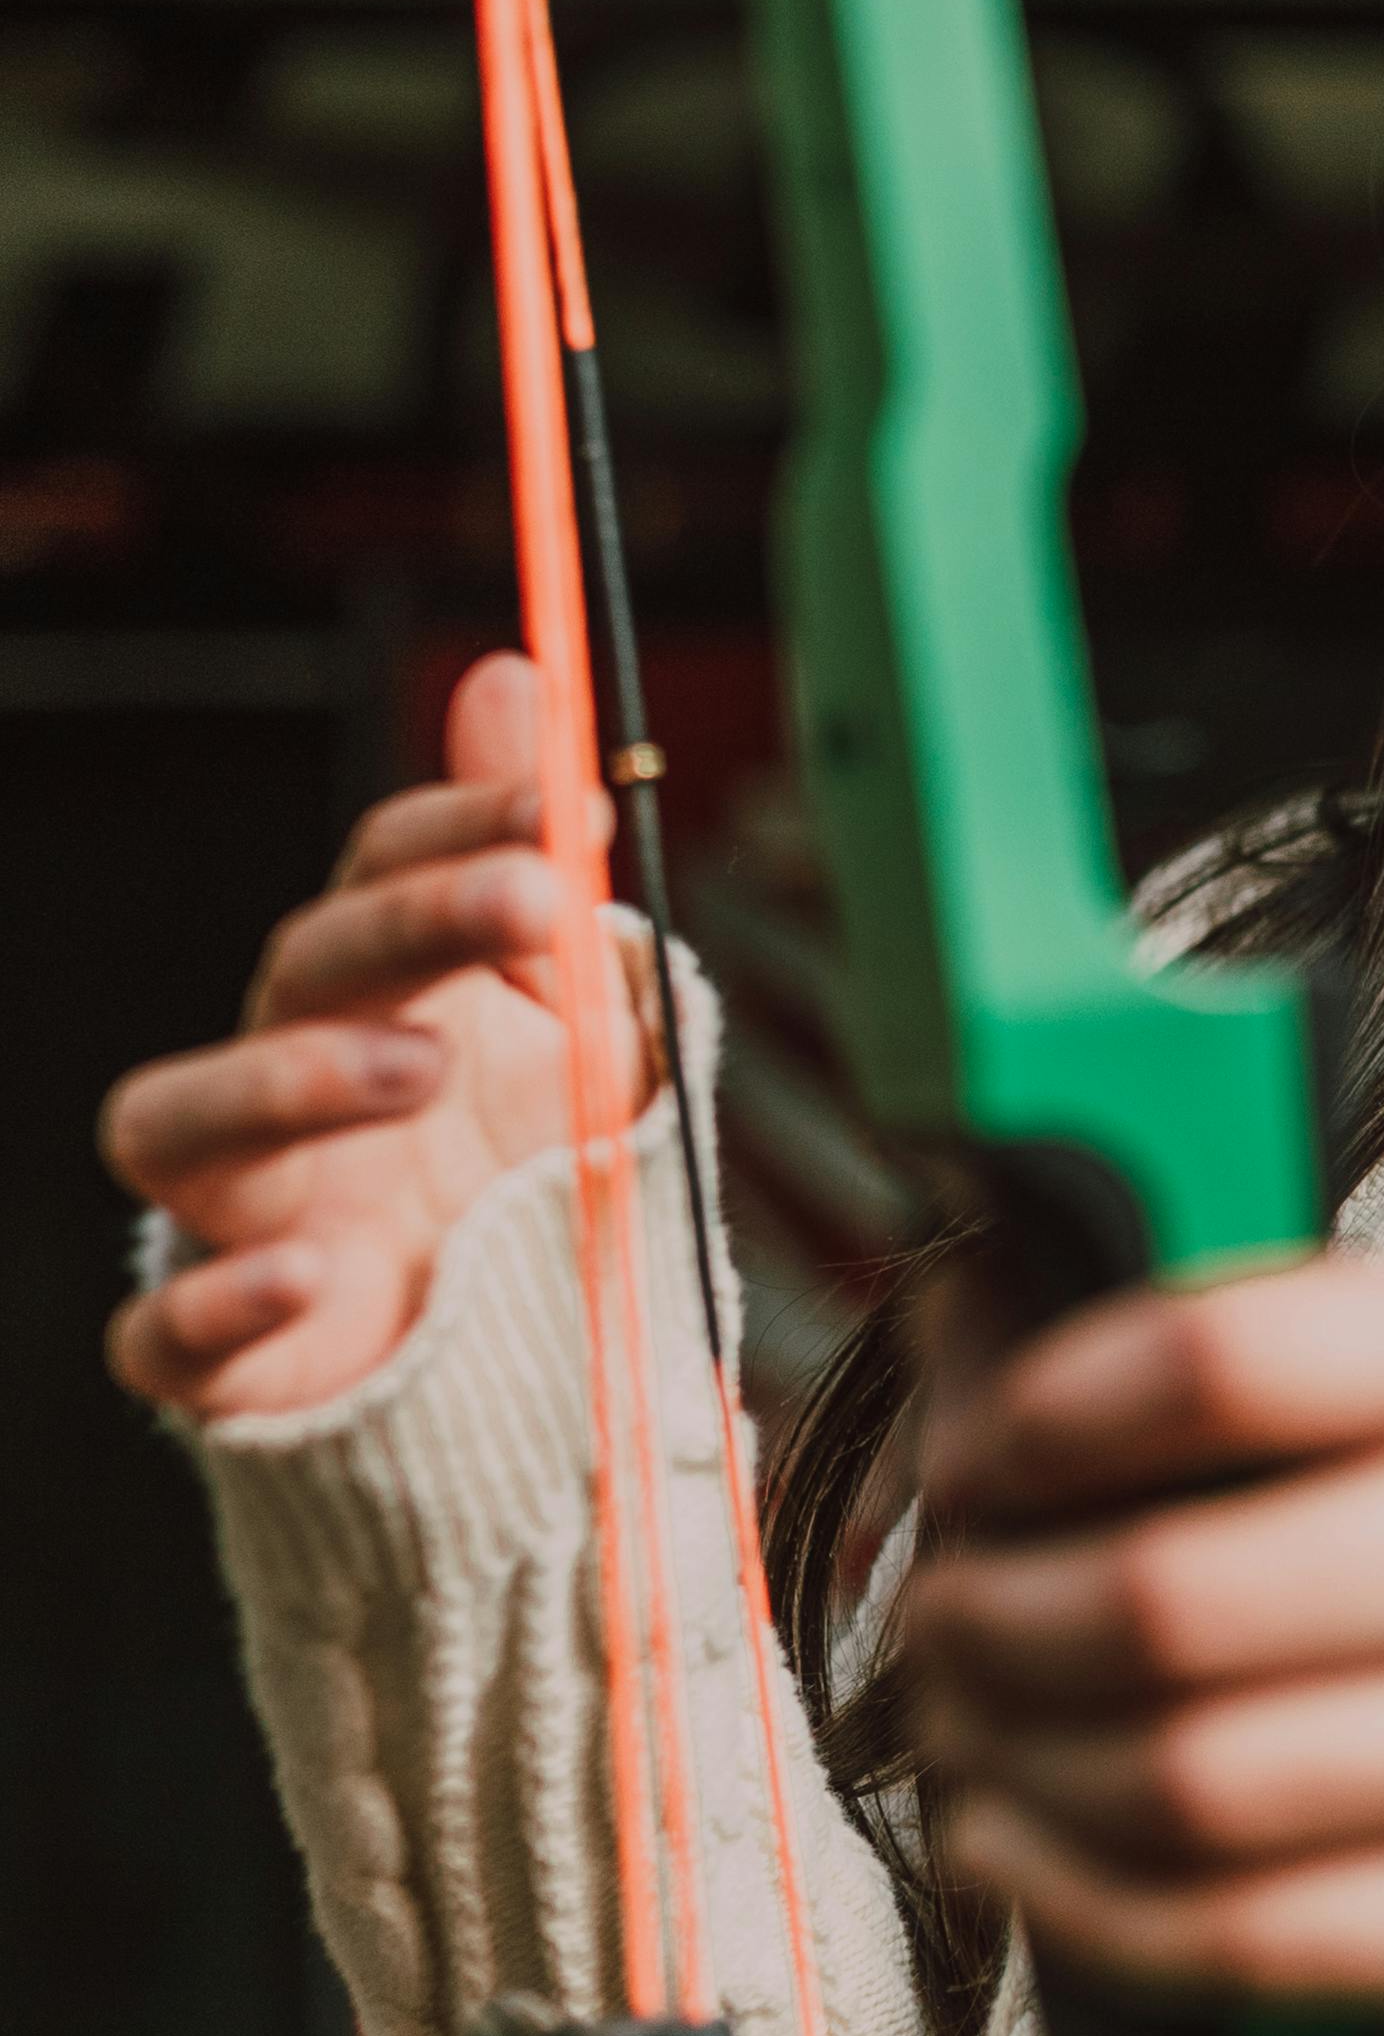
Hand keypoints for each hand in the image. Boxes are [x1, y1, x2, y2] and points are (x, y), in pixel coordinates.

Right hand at [102, 650, 640, 1420]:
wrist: (497, 1363)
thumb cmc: (510, 1164)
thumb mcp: (563, 1010)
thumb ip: (526, 852)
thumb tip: (513, 672)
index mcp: (368, 995)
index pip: (381, 875)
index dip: (462, 827)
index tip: (569, 806)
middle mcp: (282, 1089)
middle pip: (294, 972)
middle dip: (406, 926)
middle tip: (529, 901)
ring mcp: (240, 1218)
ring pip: (170, 1125)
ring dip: (285, 1082)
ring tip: (421, 1066)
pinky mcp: (225, 1361)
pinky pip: (161, 1333)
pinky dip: (216, 1306)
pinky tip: (306, 1276)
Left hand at [903, 1248, 1383, 2015]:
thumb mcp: (1369, 1340)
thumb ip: (1165, 1297)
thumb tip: (959, 1328)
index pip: (1225, 1362)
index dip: (1042, 1417)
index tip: (978, 1458)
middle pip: (1179, 1598)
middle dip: (995, 1616)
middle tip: (940, 1613)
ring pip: (1197, 1784)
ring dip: (1017, 1764)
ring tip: (964, 1724)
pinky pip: (1259, 1941)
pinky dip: (1087, 1908)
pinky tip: (1010, 1849)